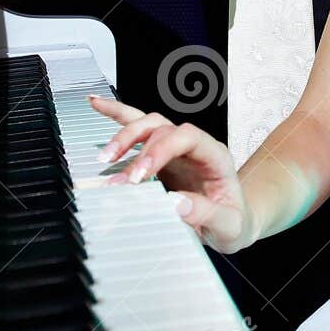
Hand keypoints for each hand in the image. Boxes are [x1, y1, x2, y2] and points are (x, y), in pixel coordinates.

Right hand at [88, 94, 253, 253]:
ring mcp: (176, 147)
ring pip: (148, 124)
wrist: (231, 222)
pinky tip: (97, 104)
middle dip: (138, 150)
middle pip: (163, 129)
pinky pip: (138, 126)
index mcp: (215, 156)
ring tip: (104, 157)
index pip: (187, 137)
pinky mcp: (159, 153)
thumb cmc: (232, 221)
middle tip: (122, 180)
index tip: (140, 175)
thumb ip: (207, 214)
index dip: (161, 150)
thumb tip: (176, 203)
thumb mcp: (229, 226)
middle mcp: (195, 146)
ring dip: (124, 136)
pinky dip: (117, 114)